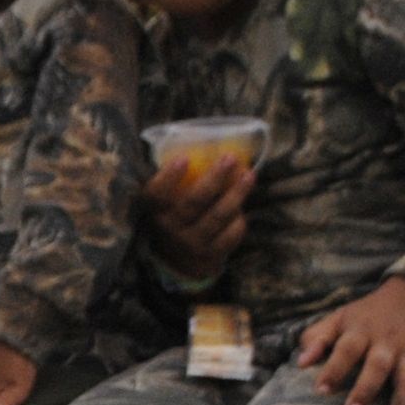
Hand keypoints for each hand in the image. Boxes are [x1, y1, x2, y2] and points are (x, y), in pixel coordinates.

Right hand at [140, 155, 251, 285]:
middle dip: (215, 178)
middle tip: (230, 158)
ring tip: (249, 175)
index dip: (168, 178)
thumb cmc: (176, 215)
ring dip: (236, 194)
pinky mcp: (210, 255)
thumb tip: (209, 143)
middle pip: (194, 202)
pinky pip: (230, 235)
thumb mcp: (167, 200)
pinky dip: (238, 220)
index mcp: (155, 210)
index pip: (156, 194)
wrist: (180, 261)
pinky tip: (243, 206)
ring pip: (217, 217)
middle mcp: (170, 228)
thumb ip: (178, 180)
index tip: (184, 158)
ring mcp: (191, 243)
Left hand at [296, 278, 404, 404]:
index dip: (334, 369)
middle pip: (378, 366)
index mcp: (362, 331)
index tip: (320, 391)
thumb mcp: (340, 318)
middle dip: (366, 390)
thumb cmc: (367, 316)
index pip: (346, 350)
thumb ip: (318, 338)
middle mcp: (389, 343)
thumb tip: (301, 363)